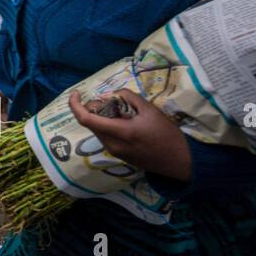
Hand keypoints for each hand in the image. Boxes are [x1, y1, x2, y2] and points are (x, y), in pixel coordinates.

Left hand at [68, 89, 191, 180]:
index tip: (76, 93)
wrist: (180, 162)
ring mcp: (115, 152)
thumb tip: (109, 95)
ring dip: (102, 117)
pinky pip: (106, 137)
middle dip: (94, 108)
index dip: (75, 104)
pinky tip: (126, 122)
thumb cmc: (167, 134)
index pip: (85, 119)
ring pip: (98, 130)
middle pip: (91, 123)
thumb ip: (127, 97)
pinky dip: (108, 126)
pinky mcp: (120, 156)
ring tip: (122, 111)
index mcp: (118, 132)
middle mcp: (112, 144)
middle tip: (111, 101)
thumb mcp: (150, 110)